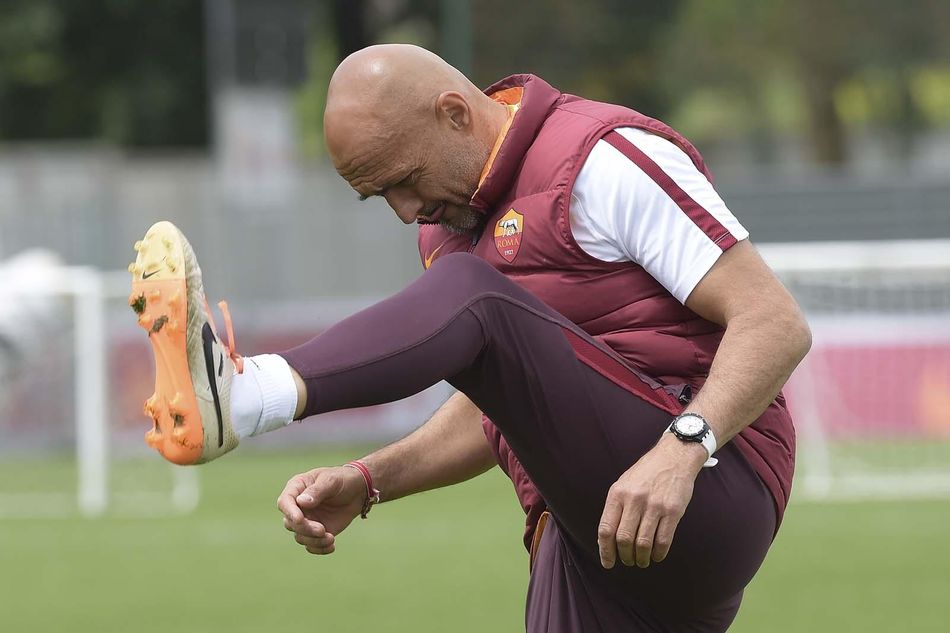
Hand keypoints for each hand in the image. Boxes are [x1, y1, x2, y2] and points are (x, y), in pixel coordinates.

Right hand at [276, 466, 367, 554]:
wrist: (358, 492)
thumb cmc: (342, 480)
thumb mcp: (331, 481)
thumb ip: (317, 491)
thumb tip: (301, 502)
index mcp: (297, 488)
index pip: (285, 502)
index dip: (290, 512)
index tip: (300, 519)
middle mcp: (297, 506)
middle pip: (290, 523)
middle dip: (305, 529)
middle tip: (323, 530)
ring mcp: (306, 520)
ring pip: (300, 536)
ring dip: (313, 541)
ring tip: (331, 538)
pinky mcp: (315, 532)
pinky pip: (311, 545)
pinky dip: (319, 549)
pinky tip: (331, 546)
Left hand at [597, 434, 706, 568]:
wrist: (674, 457)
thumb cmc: (645, 474)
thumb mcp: (623, 484)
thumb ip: (615, 508)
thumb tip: (606, 540)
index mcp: (618, 494)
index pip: (606, 529)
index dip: (605, 551)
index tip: (608, 563)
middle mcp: (634, 500)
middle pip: (623, 539)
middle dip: (625, 557)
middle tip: (628, 561)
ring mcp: (655, 505)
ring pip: (643, 544)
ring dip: (641, 558)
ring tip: (641, 561)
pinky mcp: (673, 511)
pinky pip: (663, 540)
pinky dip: (658, 553)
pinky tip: (656, 555)